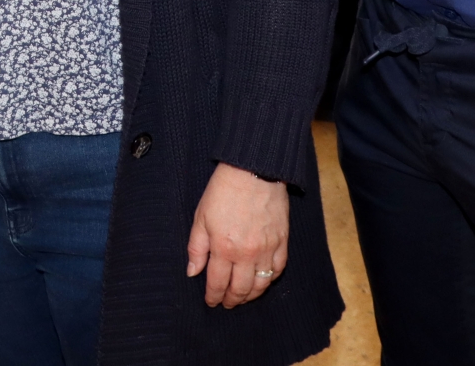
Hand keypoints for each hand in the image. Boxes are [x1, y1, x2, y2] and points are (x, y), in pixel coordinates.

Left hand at [187, 163, 287, 307]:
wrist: (253, 171)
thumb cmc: (223, 191)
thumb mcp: (201, 217)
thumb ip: (196, 248)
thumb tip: (192, 273)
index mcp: (223, 248)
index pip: (217, 283)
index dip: (213, 296)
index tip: (211, 302)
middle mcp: (247, 254)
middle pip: (240, 289)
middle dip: (231, 300)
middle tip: (226, 303)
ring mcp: (267, 249)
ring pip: (260, 284)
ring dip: (251, 295)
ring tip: (243, 297)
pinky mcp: (282, 242)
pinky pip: (278, 269)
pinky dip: (270, 280)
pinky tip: (263, 281)